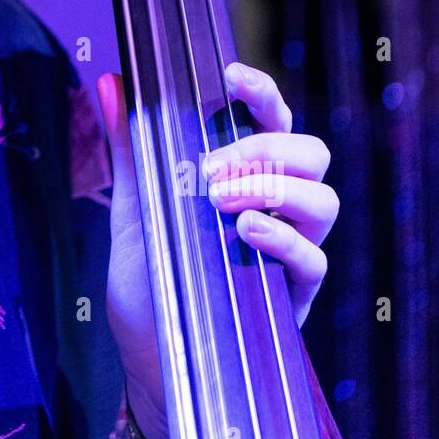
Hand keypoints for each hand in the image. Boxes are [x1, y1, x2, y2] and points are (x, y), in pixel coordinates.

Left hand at [100, 61, 338, 427]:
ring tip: (220, 200)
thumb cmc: (150, 280)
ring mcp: (291, 251)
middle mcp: (276, 208)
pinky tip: (246, 233)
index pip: (272, 122)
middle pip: (312, 153)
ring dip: (274, 188)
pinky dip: (282, 238)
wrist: (150, 362)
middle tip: (210, 165)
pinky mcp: (294, 297)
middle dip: (265, 146)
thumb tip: (113, 81)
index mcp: (244, 177)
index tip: (229, 77)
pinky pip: (314, 260)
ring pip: (324, 200)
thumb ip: (131, 148)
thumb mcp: (133, 210)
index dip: (261, 93)